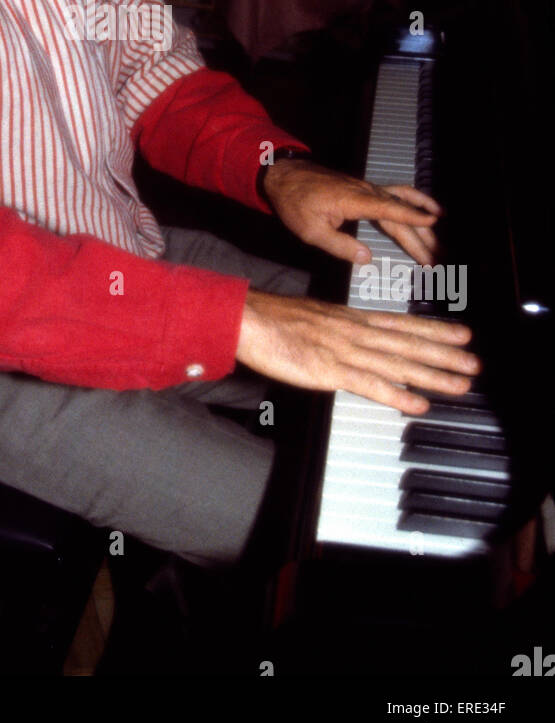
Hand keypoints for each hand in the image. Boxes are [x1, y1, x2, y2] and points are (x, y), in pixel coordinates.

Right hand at [237, 290, 478, 414]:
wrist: (249, 319)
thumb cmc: (276, 320)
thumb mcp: (318, 317)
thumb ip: (342, 330)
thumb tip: (359, 339)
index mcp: (352, 318)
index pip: (403, 324)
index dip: (435, 330)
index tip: (462, 335)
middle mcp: (355, 332)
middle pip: (408, 344)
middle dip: (445, 354)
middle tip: (474, 363)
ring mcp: (345, 350)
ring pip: (397, 364)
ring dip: (432, 375)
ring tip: (460, 383)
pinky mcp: (330, 370)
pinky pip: (369, 384)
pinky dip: (396, 395)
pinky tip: (417, 404)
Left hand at [262, 159, 440, 265]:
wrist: (285, 175)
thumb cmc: (294, 202)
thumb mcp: (310, 230)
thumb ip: (339, 245)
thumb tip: (367, 258)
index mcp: (354, 200)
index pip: (389, 209)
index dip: (411, 216)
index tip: (433, 223)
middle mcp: (366, 191)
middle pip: (399, 215)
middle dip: (420, 238)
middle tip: (437, 260)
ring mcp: (368, 188)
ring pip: (402, 205)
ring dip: (421, 224)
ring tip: (440, 243)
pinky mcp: (367, 189)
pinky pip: (397, 194)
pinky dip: (414, 201)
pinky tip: (430, 209)